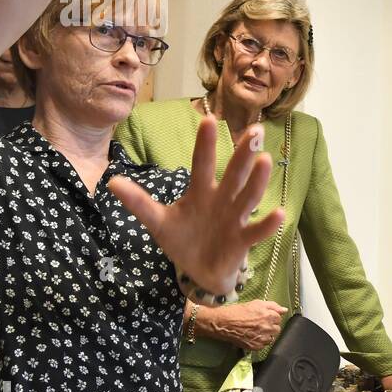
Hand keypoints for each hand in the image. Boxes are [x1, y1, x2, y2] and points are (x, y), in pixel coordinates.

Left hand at [109, 116, 283, 294]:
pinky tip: (280, 212)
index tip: (209, 119)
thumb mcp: (157, 221)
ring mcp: (234, 219)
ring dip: (256, 180)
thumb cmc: (182, 240)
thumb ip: (139, 202)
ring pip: (247, 197)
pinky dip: (268, 224)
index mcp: (201, 191)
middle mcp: (222, 200)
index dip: (205, 144)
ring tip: (264, 160)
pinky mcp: (242, 241)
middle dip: (243, 153)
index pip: (202, 163)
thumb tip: (111, 182)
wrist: (200, 272)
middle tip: (254, 130)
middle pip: (233, 173)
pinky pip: (256, 231)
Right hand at [207, 300, 287, 351]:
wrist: (223, 323)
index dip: (271, 317)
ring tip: (256, 330)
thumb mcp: (256, 303)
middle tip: (260, 324)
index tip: (264, 317)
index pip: (279, 318)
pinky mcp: (256, 346)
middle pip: (277, 329)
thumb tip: (284, 310)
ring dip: (267, 334)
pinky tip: (253, 336)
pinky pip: (264, 345)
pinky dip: (260, 341)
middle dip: (271, 326)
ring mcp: (262, 338)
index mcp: (268, 315)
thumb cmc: (238, 311)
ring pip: (271, 338)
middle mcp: (267, 327)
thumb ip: (272, 306)